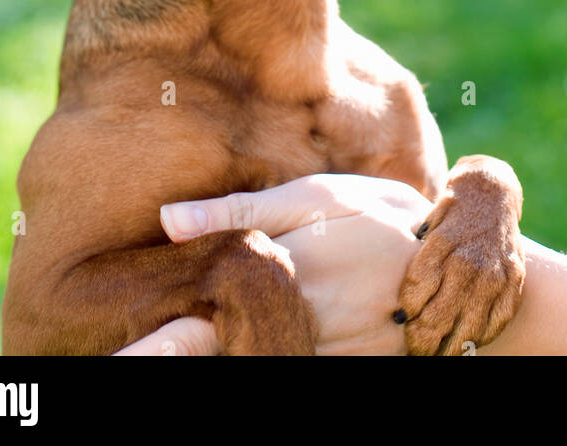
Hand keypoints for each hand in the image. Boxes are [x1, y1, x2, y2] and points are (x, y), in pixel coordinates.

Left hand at [118, 174, 431, 355]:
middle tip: (127, 357)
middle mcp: (295, 327)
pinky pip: (287, 362)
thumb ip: (241, 211)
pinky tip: (238, 335)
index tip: (114, 362)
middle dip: (175, 352)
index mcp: (280, 278)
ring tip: (166, 345)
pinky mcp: (336, 370)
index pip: (199, 329)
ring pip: (253, 359)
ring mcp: (318, 356)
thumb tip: (167, 220)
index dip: (157, 350)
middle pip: (221, 353)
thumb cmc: (376, 218)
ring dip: (220, 349)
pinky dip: (263, 350)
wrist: (451, 269)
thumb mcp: (313, 196)